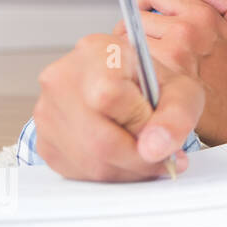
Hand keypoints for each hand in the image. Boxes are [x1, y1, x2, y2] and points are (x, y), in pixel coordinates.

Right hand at [32, 34, 202, 180]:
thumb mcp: (183, 92)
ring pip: (89, 162)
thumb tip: (154, 149)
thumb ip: (177, 117)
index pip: (108, 97)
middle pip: (98, 140)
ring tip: (147, 154)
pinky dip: (109, 174)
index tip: (158, 129)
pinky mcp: (44, 141)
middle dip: (140, 158)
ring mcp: (47, 111)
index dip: (140, 123)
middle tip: (162, 154)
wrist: (131, 89)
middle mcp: (62, 79)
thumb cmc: (155, 86)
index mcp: (96, 52)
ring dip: (128, 170)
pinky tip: (125, 158)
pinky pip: (78, 172)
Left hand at [115, 0, 226, 145]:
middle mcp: (184, 29)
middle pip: (136, 15)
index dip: (148, 0)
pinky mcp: (159, 74)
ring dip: (130, 46)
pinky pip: (131, 61)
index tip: (147, 10)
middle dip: (136, 25)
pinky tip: (141, 73)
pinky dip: (131, 64)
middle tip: (141, 39)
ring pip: (128, 38)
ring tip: (139, 57)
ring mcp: (169, 52)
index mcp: (202, 15)